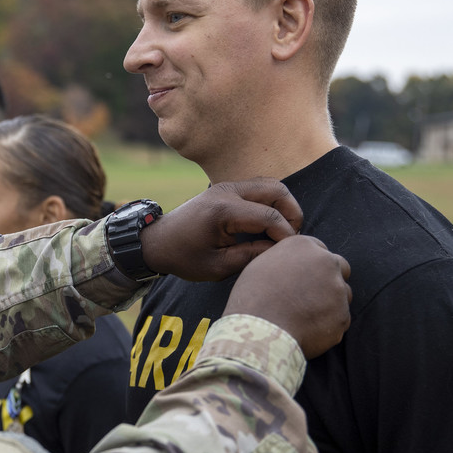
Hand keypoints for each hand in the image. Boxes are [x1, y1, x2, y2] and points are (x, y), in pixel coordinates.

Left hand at [140, 179, 303, 280]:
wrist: (158, 241)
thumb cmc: (184, 257)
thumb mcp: (217, 267)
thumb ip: (251, 256)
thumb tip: (280, 248)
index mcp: (223, 211)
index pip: (269, 218)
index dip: (286, 236)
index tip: (290, 253)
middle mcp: (227, 191)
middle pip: (276, 191)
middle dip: (292, 214)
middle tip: (294, 237)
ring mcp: (227, 186)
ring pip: (270, 185)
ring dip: (284, 205)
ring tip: (285, 230)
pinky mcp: (227, 188)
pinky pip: (259, 187)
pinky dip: (271, 202)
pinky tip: (271, 223)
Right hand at [224, 235, 351, 358]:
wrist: (260, 329)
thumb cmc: (253, 299)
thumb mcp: (262, 265)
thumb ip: (285, 260)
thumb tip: (294, 268)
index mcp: (304, 246)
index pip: (319, 249)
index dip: (312, 265)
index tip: (304, 277)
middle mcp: (326, 262)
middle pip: (340, 267)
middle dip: (330, 279)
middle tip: (310, 296)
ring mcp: (338, 289)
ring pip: (343, 294)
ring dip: (331, 302)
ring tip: (305, 316)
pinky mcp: (343, 316)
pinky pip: (339, 320)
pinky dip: (327, 325)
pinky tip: (307, 329)